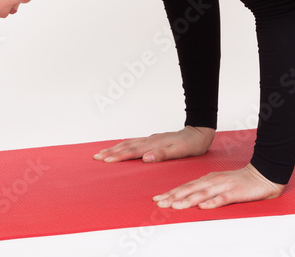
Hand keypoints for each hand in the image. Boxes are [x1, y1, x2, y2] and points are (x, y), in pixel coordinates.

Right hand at [93, 125, 214, 163]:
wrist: (198, 133)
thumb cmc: (190, 145)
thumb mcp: (179, 151)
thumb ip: (162, 154)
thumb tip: (145, 158)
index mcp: (154, 145)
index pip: (132, 152)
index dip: (118, 157)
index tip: (105, 161)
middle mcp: (150, 141)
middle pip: (126, 146)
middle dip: (110, 152)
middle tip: (96, 158)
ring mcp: (150, 139)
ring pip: (128, 143)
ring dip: (114, 148)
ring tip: (102, 153)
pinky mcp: (152, 140)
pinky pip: (134, 142)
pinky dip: (123, 145)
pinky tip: (120, 147)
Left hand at [152, 163, 284, 209]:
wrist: (262, 175)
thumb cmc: (240, 181)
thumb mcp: (218, 183)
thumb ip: (205, 189)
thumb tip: (188, 198)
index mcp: (208, 179)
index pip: (185, 187)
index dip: (171, 193)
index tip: (157, 199)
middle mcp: (212, 181)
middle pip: (189, 189)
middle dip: (173, 197)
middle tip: (159, 203)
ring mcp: (223, 186)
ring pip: (202, 194)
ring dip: (187, 200)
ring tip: (175, 206)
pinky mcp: (234, 192)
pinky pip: (222, 198)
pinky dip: (212, 202)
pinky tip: (203, 207)